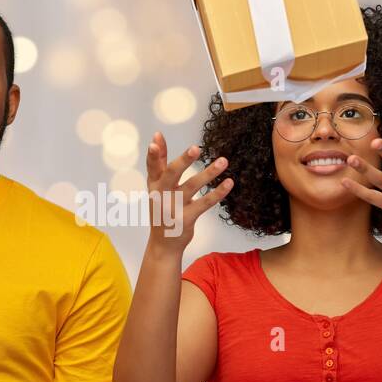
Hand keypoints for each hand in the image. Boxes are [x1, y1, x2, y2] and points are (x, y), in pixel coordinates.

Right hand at [144, 132, 232, 252]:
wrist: (163, 244)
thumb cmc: (162, 211)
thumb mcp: (157, 187)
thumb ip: (159, 163)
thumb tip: (157, 136)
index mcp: (154, 185)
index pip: (152, 167)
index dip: (153, 155)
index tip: (156, 140)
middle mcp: (162, 195)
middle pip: (171, 174)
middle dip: (184, 161)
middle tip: (196, 148)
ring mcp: (173, 207)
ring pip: (192, 186)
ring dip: (209, 173)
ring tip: (224, 161)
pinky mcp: (186, 218)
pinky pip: (204, 203)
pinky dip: (217, 193)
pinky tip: (229, 183)